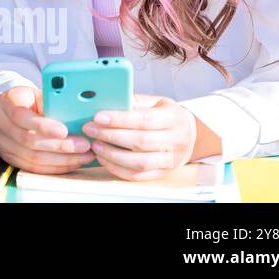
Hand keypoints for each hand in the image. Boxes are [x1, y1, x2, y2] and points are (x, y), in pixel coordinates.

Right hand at [0, 86, 92, 173]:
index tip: (65, 131)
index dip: (43, 126)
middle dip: (60, 146)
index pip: (21, 116)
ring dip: (62, 160)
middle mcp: (1, 125)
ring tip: (84, 156)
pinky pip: (34, 168)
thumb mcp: (37, 94)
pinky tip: (72, 163)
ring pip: (33, 158)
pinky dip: (55, 167)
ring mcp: (3, 144)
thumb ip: (52, 103)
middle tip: (84, 145)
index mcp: (8, 103)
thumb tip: (77, 116)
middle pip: (29, 141)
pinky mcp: (10, 158)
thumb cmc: (28, 100)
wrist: (6, 110)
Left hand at [81, 94, 200, 180]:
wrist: (189, 133)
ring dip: (112, 155)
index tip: (98, 117)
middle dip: (110, 136)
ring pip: (139, 162)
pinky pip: (138, 176)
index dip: (120, 119)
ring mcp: (171, 160)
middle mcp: (176, 141)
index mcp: (174, 119)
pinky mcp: (163, 173)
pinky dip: (118, 169)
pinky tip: (104, 159)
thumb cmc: (164, 114)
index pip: (144, 120)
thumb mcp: (154, 102)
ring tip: (94, 146)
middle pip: (140, 142)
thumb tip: (103, 102)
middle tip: (89, 129)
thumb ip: (133, 102)